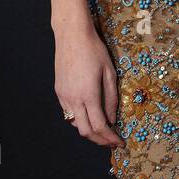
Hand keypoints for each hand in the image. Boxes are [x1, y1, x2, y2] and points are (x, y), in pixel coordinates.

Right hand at [54, 20, 123, 147]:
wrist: (72, 36)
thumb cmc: (94, 50)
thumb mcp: (109, 72)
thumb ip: (111, 98)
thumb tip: (112, 119)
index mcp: (88, 95)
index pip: (99, 126)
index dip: (110, 138)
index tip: (119, 142)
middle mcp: (73, 99)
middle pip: (85, 131)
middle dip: (99, 140)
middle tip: (112, 141)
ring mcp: (63, 96)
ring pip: (75, 124)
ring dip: (89, 130)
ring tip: (103, 129)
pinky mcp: (59, 92)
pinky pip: (68, 113)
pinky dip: (80, 119)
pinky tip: (90, 114)